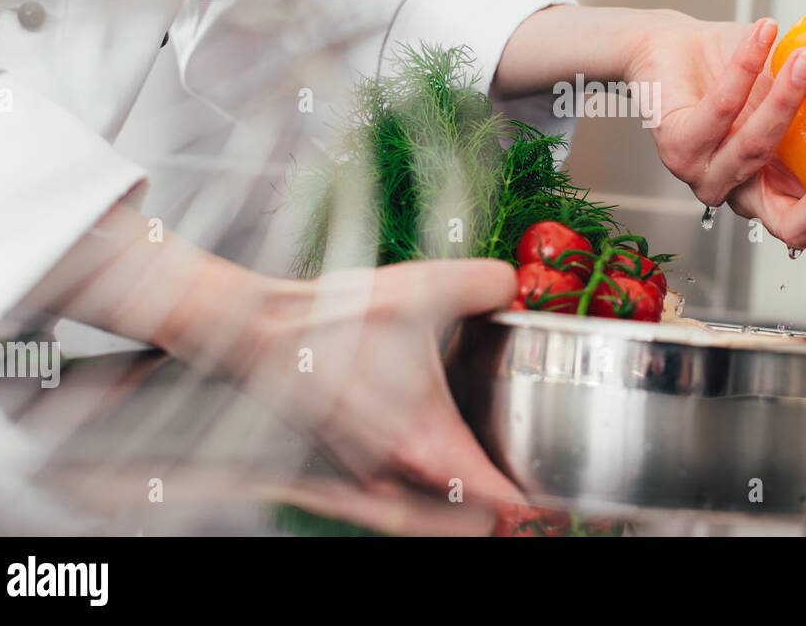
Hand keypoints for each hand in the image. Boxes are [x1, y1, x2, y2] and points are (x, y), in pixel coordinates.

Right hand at [230, 259, 523, 511]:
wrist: (255, 334)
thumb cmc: (336, 318)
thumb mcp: (428, 287)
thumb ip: (490, 283)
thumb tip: (514, 288)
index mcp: (425, 441)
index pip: (496, 500)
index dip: (530, 503)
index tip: (550, 496)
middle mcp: (393, 472)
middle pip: (463, 521)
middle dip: (494, 512)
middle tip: (518, 488)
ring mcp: (361, 477)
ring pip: (422, 517)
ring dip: (454, 509)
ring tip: (479, 482)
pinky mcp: (337, 469)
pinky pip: (387, 503)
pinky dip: (414, 499)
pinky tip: (422, 459)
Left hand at [624, 11, 805, 270]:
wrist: (672, 49)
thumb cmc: (739, 75)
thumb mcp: (801, 90)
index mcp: (783, 187)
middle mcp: (747, 191)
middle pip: (789, 225)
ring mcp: (708, 174)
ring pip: (753, 152)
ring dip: (785, 102)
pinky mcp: (677, 145)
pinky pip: (717, 111)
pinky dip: (744, 67)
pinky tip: (765, 35)